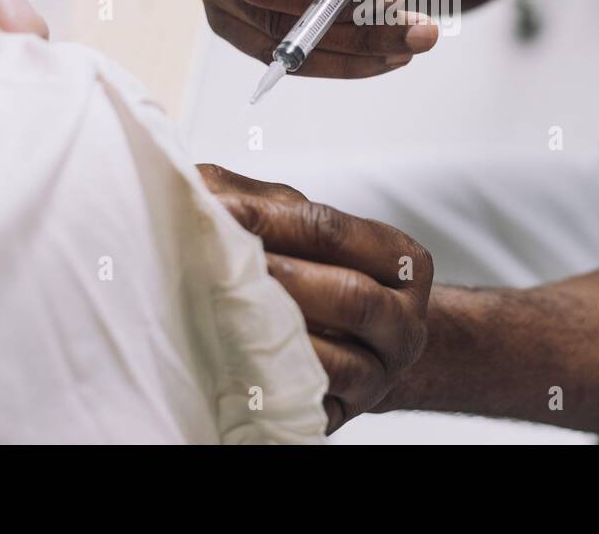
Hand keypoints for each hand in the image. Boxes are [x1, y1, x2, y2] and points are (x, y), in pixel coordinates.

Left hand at [199, 163, 433, 432]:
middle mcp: (405, 321)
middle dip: (279, 279)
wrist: (351, 348)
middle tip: (216, 265)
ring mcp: (380, 375)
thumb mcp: (296, 227)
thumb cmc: (315, 274)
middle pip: (349, 296)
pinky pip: (310, 402)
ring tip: (220, 311)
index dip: (269, 220)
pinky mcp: (343, 415)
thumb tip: (193, 185)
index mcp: (400, 259)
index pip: (332, 231)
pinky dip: (273, 381)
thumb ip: (254, 201)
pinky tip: (233, 360)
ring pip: (334, 357)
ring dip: (275, 335)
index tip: (214, 212)